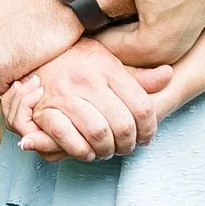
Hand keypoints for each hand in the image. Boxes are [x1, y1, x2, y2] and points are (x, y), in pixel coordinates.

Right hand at [0, 40, 174, 160]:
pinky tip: (86, 151)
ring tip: (108, 151)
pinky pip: (69, 139)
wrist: (35, 54)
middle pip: (123, 125)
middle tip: (127, 148)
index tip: (146, 138)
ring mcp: (65, 94)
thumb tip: (168, 75)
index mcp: (108, 69)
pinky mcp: (44, 109)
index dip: (149, 130)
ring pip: (99, 134)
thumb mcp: (109, 61)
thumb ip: (137, 76)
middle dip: (128, 145)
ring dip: (106, 150)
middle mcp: (88, 80)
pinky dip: (80, 151)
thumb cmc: (78, 61)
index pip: (142, 107)